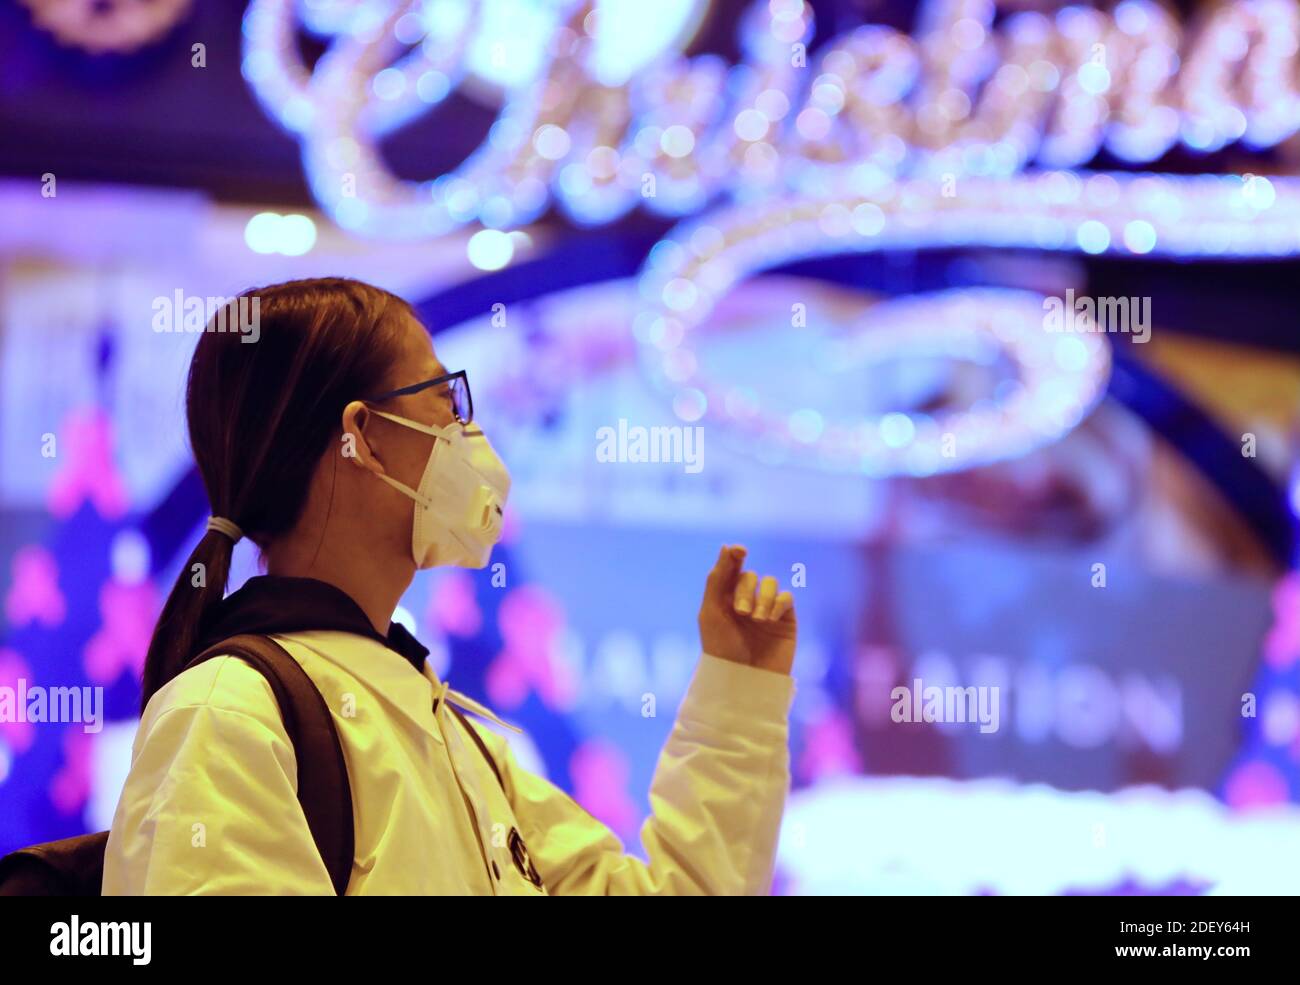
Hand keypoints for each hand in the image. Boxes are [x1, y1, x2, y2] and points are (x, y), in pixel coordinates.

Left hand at [698, 545, 795, 675]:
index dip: (734, 556)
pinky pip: (786, 598)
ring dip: (762, 597)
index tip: (739, 550)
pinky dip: (777, 604)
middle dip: (745, 590)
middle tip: (741, 612)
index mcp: (723, 599)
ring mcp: (766, 610)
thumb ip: (718, 579)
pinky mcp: (785, 620)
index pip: (730, 568)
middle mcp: (745, 601)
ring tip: (756, 619)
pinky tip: (769, 620)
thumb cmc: (721, 649)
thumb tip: (728, 546)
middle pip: (749, 576)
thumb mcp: (712, 612)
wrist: (743, 680)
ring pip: (770, 583)